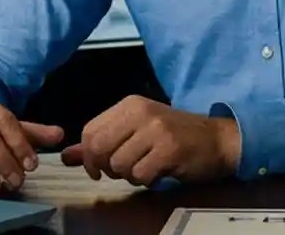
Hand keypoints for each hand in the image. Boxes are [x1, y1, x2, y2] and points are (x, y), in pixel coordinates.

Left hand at [60, 95, 239, 185]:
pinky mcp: (169, 149)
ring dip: (129, 176)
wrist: (218, 139)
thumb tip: (66, 155)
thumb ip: (100, 142)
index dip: (88, 156)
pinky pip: (140, 175)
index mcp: (129, 104)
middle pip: (99, 146)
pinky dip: (146, 181)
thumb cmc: (175, 136)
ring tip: (145, 169)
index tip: (97, 170)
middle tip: (121, 171)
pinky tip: (158, 173)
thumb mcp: (135, 132)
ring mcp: (155, 129)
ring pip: (119, 164)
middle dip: (105, 167)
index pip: (89, 130)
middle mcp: (140, 112)